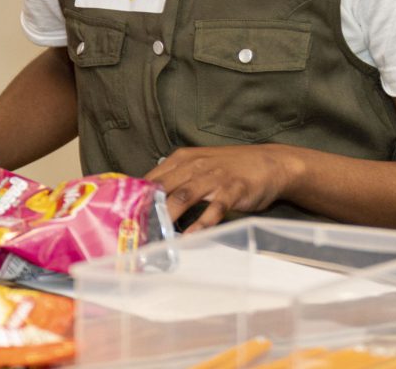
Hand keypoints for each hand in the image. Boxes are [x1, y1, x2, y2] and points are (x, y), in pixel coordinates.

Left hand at [145, 144, 302, 232]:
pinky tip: (191, 236)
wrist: (269, 162)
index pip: (153, 177)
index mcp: (183, 159)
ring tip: (156, 233)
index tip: (125, 214)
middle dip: (148, 208)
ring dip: (169, 215)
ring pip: (185, 196)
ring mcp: (214, 177)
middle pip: (165, 187)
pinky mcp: (233, 190)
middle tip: (135, 229)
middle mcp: (195, 166)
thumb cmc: (230, 167)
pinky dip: (201, 223)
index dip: (138, 196)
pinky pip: (215, 208)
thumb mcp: (200, 164)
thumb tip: (152, 197)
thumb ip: (177, 177)